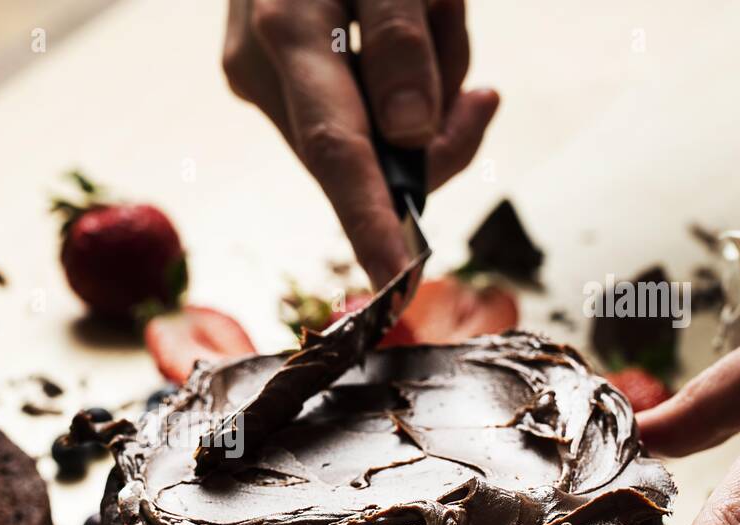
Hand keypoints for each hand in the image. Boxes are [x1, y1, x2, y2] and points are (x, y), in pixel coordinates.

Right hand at [222, 0, 498, 286]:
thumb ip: (403, 40)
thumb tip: (411, 140)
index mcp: (286, 33)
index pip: (336, 151)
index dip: (370, 222)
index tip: (397, 283)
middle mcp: (259, 68)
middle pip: (357, 153)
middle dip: (428, 139)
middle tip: (479, 101)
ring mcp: (259, 77)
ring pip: (363, 136)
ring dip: (417, 98)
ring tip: (426, 17)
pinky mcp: (272, 77)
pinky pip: (352, 113)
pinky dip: (393, 90)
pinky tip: (402, 33)